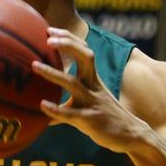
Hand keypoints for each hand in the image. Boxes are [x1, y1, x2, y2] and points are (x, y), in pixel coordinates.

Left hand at [34, 30, 150, 152]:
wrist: (131, 135)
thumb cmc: (107, 119)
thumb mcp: (91, 103)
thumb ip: (68, 103)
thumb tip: (42, 108)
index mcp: (94, 79)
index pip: (84, 51)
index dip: (68, 38)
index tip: (50, 30)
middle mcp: (94, 86)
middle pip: (84, 58)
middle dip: (67, 45)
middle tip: (48, 39)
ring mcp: (92, 102)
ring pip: (73, 83)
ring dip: (53, 73)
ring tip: (34, 66)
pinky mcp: (90, 120)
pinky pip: (70, 114)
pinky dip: (56, 109)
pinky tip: (42, 105)